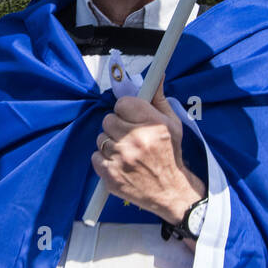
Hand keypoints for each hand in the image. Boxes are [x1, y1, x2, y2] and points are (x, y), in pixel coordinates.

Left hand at [91, 83, 203, 224]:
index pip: (122, 104)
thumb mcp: (172, 124)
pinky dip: (104, 160)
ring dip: (110, 144)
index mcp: (152, 124)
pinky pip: (95, 157)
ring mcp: (121, 159)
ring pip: (100, 138)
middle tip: (129, 136)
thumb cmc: (169, 154)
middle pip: (108, 119)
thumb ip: (158, 99)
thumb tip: (155, 76)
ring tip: (125, 152)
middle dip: (117, 126)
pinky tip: (119, 164)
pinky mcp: (110, 175)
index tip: (131, 118)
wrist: (169, 191)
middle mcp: (136, 140)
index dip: (125, 110)